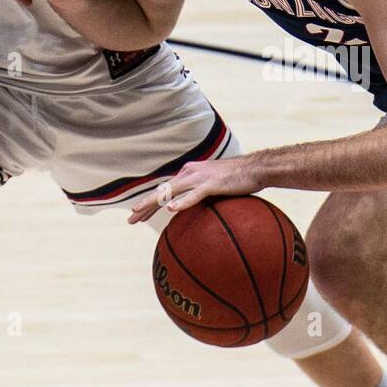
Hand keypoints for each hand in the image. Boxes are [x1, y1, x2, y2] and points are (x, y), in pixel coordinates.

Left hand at [128, 155, 263, 224]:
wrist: (256, 168)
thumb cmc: (238, 179)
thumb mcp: (214, 186)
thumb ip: (202, 194)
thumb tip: (196, 211)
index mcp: (189, 174)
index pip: (164, 189)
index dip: (149, 202)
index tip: (137, 214)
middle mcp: (189, 173)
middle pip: (162, 190)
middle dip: (144, 204)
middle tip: (130, 219)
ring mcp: (200, 177)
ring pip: (171, 191)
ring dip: (153, 202)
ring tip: (140, 212)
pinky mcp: (212, 184)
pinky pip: (194, 195)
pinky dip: (182, 202)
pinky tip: (171, 210)